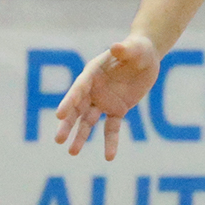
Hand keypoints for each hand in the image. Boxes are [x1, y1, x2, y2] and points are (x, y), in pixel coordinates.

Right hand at [54, 34, 160, 159]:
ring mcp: (104, 101)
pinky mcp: (117, 110)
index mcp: (92, 73)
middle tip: (58, 139)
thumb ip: (125, 50)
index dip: (69, 102)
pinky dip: (110, 141)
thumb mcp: (134, 49)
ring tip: (72, 152)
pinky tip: (109, 157)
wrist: (146, 57)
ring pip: (88, 121)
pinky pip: (111, 128)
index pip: (78, 89)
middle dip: (68, 124)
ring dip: (80, 136)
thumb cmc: (138, 49)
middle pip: (77, 109)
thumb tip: (115, 47)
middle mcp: (93, 89)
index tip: (59, 115)